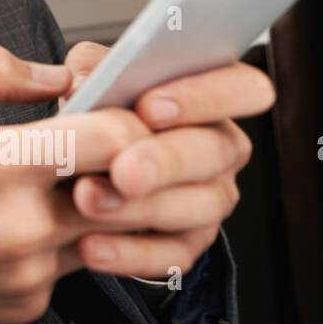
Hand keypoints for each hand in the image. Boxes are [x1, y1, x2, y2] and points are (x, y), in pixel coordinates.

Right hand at [0, 45, 154, 323]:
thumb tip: (56, 75)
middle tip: (108, 145)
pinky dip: (64, 240)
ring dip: (101, 202)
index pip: (111, 140)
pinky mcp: (28, 301)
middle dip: (128, 161)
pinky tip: (29, 221)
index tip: (115, 109)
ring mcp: (28, 271)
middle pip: (128, 189)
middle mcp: (20, 226)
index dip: (127, 117)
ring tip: (66, 180)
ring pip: (110, 230)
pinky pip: (74, 264)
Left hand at [59, 41, 271, 282]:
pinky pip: (171, 256)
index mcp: (212, 94)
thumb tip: (86, 82)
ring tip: (88, 200)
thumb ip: (91, 68)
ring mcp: (211, 197)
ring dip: (139, 208)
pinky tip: (89, 246)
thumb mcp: (89, 75)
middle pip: (216, 152)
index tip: (151, 108)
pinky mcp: (188, 242)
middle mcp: (222, 147)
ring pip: (196, 208)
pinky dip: (128, 254)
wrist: (78, 164)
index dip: (205, 97)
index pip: (245, 88)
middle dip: (166, 161)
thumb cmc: (96, 107)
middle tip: (123, 169)